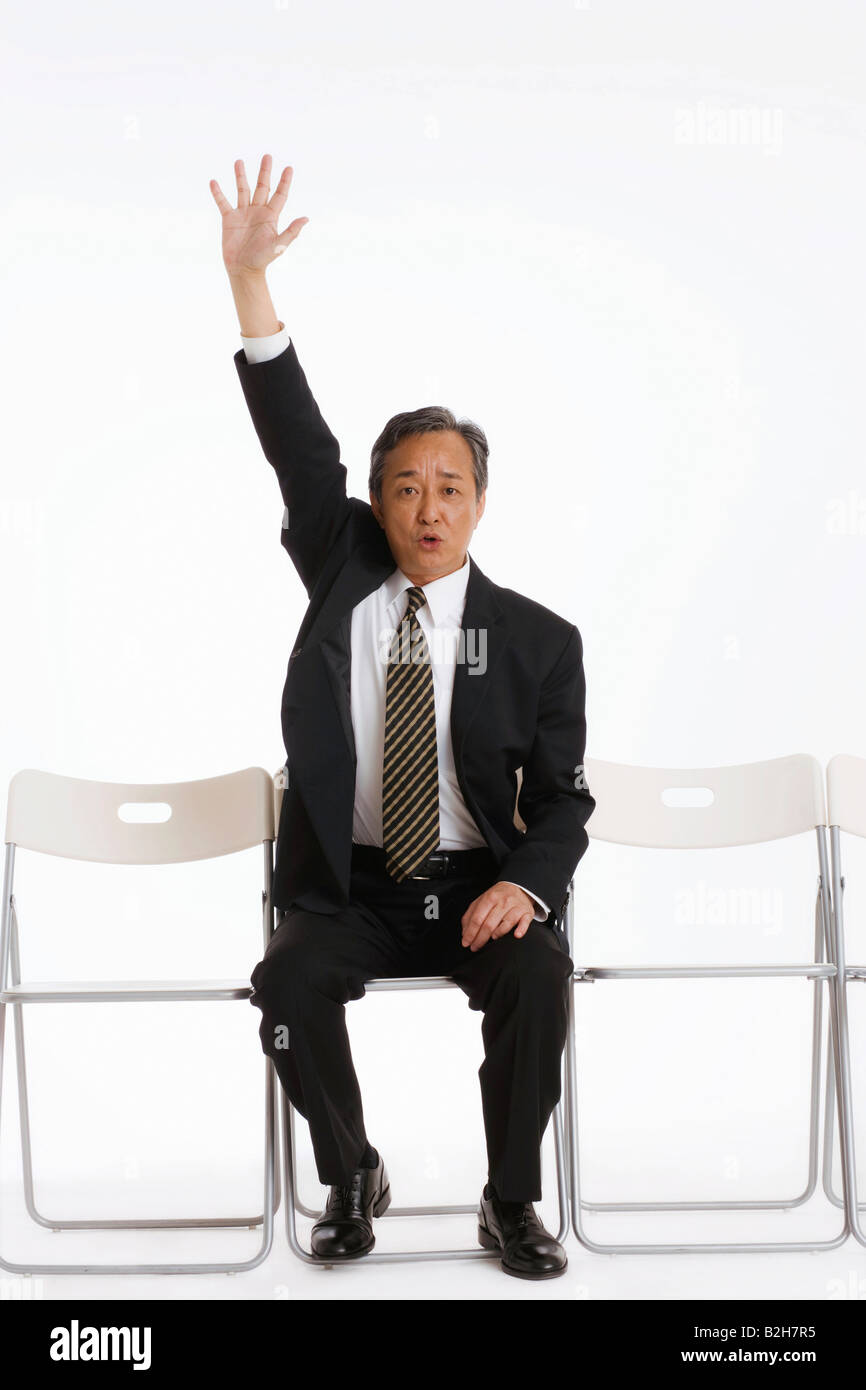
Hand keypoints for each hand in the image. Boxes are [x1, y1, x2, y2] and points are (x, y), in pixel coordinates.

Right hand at [209, 153, 307, 278]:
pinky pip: (223, 202)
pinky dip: (218, 193)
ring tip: (239, 161)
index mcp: (271, 216)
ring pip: (242, 190)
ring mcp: (243, 214)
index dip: (284, 182)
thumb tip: (306, 218)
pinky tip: (213, 182)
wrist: (243, 269)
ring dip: (240, 176)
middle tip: (267, 156)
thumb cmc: (263, 260)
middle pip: (262, 187)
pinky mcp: (229, 219)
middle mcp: (257, 212)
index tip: (289, 168)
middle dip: (264, 172)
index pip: (279, 195)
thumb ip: (291, 231)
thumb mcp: (279, 246)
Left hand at [461, 882, 534, 951]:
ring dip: (497, 934)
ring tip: (492, 938)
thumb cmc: (498, 897)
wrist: (519, 887)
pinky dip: (521, 929)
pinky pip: (524, 922)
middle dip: (480, 939)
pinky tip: (516, 935)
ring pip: (505, 924)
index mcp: (489, 898)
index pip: (477, 919)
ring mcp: (515, 907)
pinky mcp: (527, 912)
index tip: (466, 943)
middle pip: (489, 924)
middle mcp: (502, 902)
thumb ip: (470, 915)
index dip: (470, 933)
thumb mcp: (481, 901)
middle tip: (475, 947)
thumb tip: (465, 932)